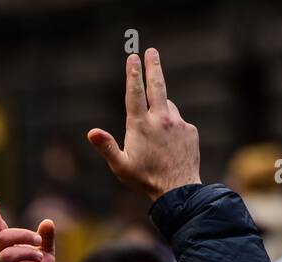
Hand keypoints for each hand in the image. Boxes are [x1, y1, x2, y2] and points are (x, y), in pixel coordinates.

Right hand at [88, 48, 200, 201]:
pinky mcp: (190, 131)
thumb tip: (91, 132)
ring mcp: (178, 124)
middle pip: (157, 86)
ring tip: (154, 131)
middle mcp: (161, 120)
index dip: (132, 74)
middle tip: (151, 51)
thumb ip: (106, 147)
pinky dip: (171, 126)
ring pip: (167, 107)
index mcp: (140, 126)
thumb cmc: (144, 179)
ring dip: (160, 108)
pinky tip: (167, 145)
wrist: (178, 190)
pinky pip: (178, 122)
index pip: (134, 94)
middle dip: (153, 67)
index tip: (132, 57)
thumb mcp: (120, 166)